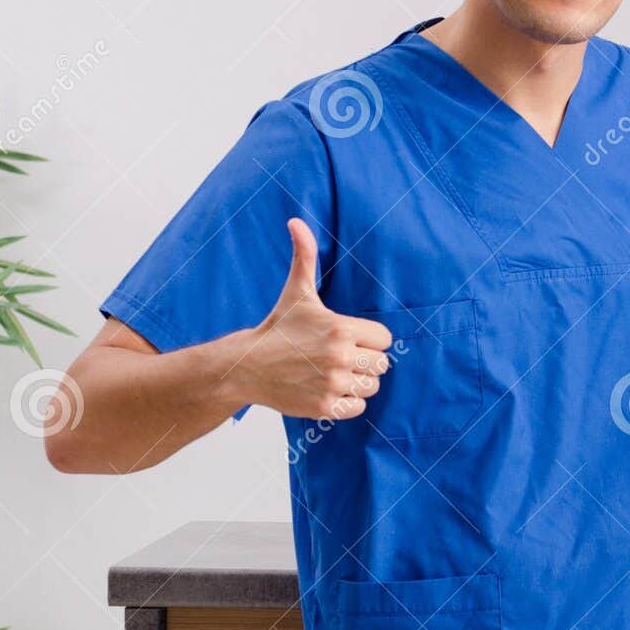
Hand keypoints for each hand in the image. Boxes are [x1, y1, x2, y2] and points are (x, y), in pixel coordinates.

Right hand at [235, 218, 393, 420]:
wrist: (245, 367)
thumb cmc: (278, 329)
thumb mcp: (297, 292)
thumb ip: (305, 256)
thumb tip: (296, 221)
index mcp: (340, 328)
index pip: (385, 339)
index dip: (369, 339)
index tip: (349, 338)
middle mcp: (340, 357)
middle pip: (381, 364)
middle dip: (365, 361)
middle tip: (341, 358)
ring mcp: (332, 384)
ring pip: (372, 387)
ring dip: (358, 383)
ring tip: (334, 373)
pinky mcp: (324, 407)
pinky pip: (357, 408)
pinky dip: (347, 403)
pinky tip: (329, 389)